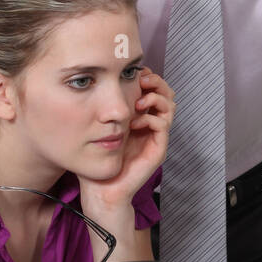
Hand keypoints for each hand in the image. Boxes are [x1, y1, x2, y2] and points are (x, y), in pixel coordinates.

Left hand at [78, 68, 174, 210]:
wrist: (101, 189)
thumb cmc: (94, 158)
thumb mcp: (95, 125)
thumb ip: (100, 106)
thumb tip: (91, 79)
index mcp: (139, 116)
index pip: (154, 89)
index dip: (148, 77)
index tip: (133, 73)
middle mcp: (151, 124)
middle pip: (167, 94)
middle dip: (156, 82)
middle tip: (141, 80)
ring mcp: (155, 137)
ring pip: (170, 107)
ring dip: (155, 98)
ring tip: (138, 102)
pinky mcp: (157, 149)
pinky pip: (162, 126)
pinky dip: (151, 118)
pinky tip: (134, 121)